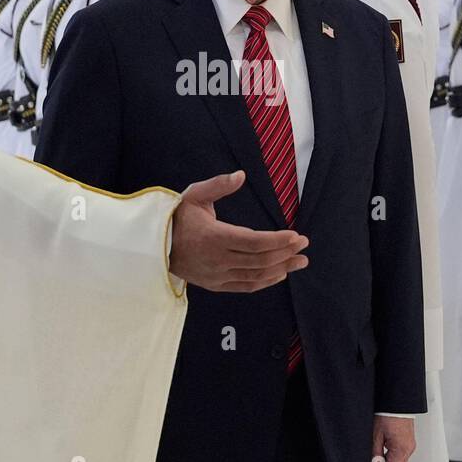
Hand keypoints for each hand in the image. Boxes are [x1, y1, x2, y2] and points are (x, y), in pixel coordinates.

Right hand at [170, 170, 308, 291]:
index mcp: (214, 237)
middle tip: (304, 245)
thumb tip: (241, 175)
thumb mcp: (194, 195)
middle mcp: (217, 260)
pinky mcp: (216, 284)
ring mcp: (217, 275)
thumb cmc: (178, 217)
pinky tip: (280, 273)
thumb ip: (218, 185)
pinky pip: (246, 286)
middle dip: (285, 252)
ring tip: (300, 261)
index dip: (277, 241)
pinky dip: (266, 281)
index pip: (253, 242)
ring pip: (256, 275)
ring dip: (281, 268)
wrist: (156, 246)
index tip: (296, 236)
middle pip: (259, 260)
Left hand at [369, 415, 415, 461]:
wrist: (396, 398)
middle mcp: (408, 448)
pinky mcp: (407, 439)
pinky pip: (400, 456)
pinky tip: (380, 460)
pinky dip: (390, 461)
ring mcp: (409, 444)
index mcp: (402, 449)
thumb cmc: (387, 412)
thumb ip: (374, 455)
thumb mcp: (375, 435)